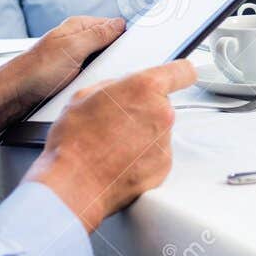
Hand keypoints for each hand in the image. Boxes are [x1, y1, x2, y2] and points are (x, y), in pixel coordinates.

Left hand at [5, 16, 124, 107]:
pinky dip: (93, 81)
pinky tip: (91, 88)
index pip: (113, 25)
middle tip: (112, 68)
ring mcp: (73, 57)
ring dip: (103, 72)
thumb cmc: (36, 70)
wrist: (13, 95)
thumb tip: (120, 23)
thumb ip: (98, 34)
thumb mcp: (73, 48)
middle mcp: (76, 39)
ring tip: (98, 80)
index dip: (124, 38)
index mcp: (78, 26)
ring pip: (100, 63)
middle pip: (108, 45)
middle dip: (114, 57)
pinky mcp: (69, 75)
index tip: (131, 50)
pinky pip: (90, 75)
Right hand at [30, 59, 196, 231]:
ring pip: (158, 132)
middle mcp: (162, 114)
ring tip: (112, 146)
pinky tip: (118, 161)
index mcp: (145, 89)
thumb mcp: (84, 96)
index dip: (179, 73)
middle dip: (144, 111)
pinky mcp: (163, 168)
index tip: (179, 76)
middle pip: (162, 106)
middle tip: (116, 123)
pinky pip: (156, 156)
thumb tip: (122, 88)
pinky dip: (141, 159)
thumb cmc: (74, 143)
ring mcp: (165, 143)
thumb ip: (115, 86)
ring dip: (142, 137)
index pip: (182, 71)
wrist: (73, 184)